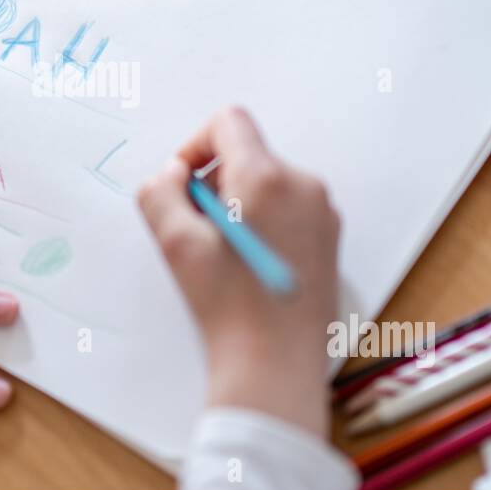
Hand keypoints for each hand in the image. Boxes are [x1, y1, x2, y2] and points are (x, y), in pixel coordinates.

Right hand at [137, 107, 339, 437]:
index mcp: (267, 178)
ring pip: (266, 183)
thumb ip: (160, 192)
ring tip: (222, 255)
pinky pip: (288, 208)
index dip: (194, 145)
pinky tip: (248, 266)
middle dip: (214, 183)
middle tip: (196, 231)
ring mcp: (323, 212)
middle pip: (247, 155)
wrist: (275, 367)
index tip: (181, 184)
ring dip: (236, 205)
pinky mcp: (330, 238)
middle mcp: (304, 186)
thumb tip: (171, 175)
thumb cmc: (229, 308)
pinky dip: (261, 223)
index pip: (229, 123)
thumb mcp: (175, 245)